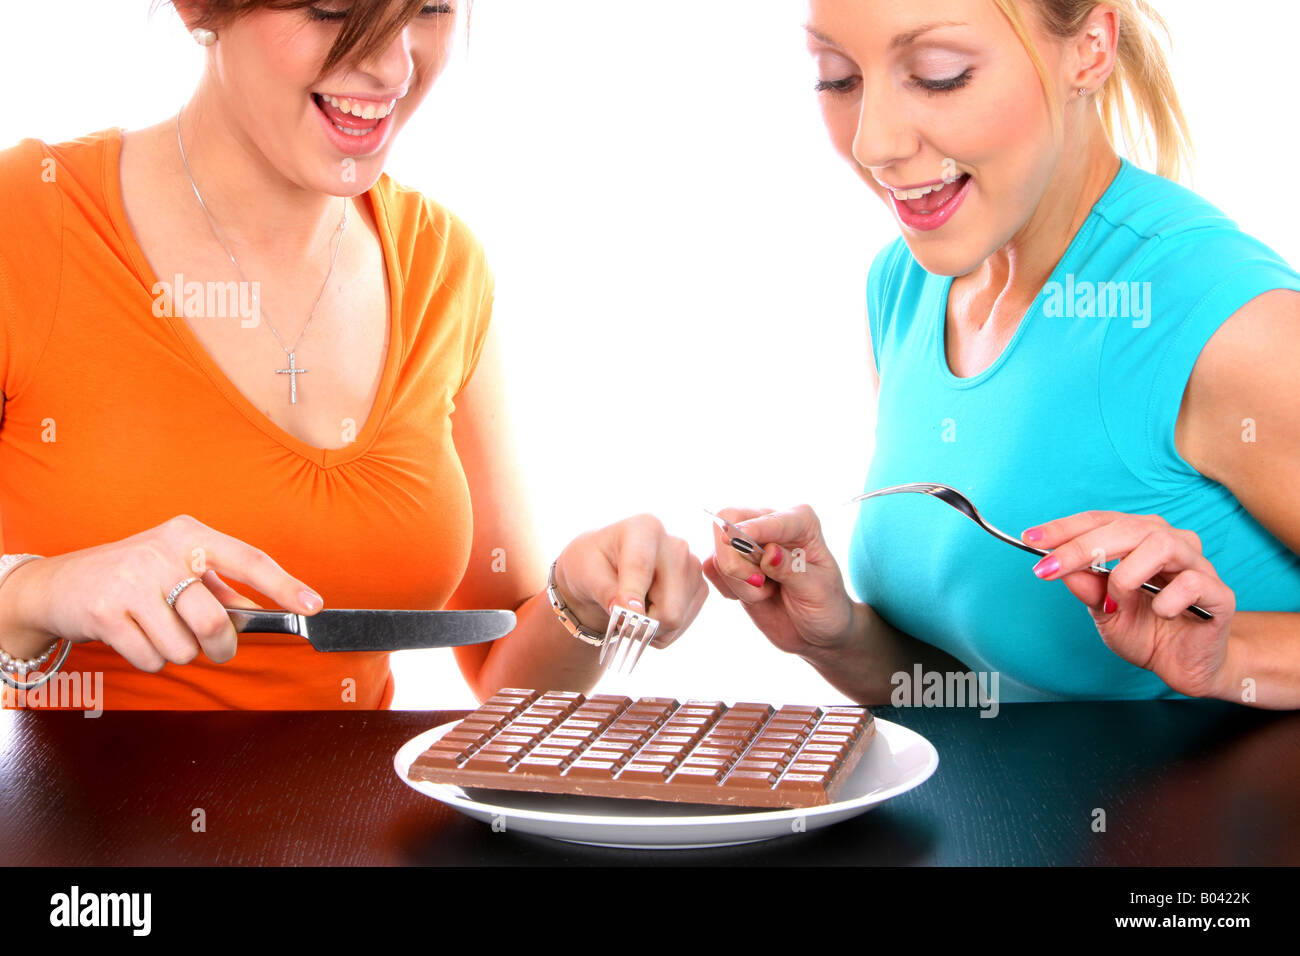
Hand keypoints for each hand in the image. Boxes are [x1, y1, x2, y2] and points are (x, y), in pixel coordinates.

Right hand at [15, 515, 321, 670]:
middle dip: (222, 647)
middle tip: (217, 649)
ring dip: (178, 653)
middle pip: (216, 622)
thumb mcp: (179, 570)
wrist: (56, 585)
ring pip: (184, 648)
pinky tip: (134, 637)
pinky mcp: (106, 611)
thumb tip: (262, 615)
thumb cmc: (132, 578)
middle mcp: (163, 551)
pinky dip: (151, 659)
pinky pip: (152, 658)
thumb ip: (222, 590)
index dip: (285, 585)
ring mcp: (132, 580)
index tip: (314, 605)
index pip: (249, 559)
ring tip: (157, 630)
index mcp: (190, 535)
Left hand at [551, 513, 707, 648]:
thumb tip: (625, 610)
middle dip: (640, 623)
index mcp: (645, 529)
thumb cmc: (592, 564)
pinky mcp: (699, 588)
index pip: (642, 568)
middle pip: (668, 605)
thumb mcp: (585, 572)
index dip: (632, 596)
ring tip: (630, 613)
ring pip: (676, 619)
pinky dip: (660, 630)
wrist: (606, 569)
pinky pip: (682, 624)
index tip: (621, 616)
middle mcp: (676, 546)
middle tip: (618, 621)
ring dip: (649, 628)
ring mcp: (692, 568)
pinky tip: (646, 613)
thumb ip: (605, 590)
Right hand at [702, 505, 854, 656]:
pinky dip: (728, 588)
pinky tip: (754, 596)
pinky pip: (711, 569)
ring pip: (719, 553)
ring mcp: (748, 544)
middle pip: (728, 522)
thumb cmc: (826, 606)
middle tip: (759, 582)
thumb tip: (769, 552)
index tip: (732, 540)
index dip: (750, 529)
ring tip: (767, 592)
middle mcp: (770, 525)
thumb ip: (792, 570)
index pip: (767, 518)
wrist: (816, 632)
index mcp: (800, 521)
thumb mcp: (816, 590)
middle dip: (735, 559)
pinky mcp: (733, 565)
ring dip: (739, 581)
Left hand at [1023, 511, 1236, 697]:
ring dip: (1127, 573)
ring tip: (1117, 600)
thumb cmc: (1146, 631)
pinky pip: (1192, 583)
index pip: (1100, 521)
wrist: (1186, 666)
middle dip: (1082, 547)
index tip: (1031, 538)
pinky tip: (1161, 614)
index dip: (1064, 528)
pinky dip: (1167, 600)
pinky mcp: (1218, 593)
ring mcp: (1196, 565)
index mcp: (1139, 539)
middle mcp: (1169, 543)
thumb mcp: (1105, 612)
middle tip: (1050, 568)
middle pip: (1126, 527)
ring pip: (1161, 544)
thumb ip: (1087, 588)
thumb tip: (1060, 567)